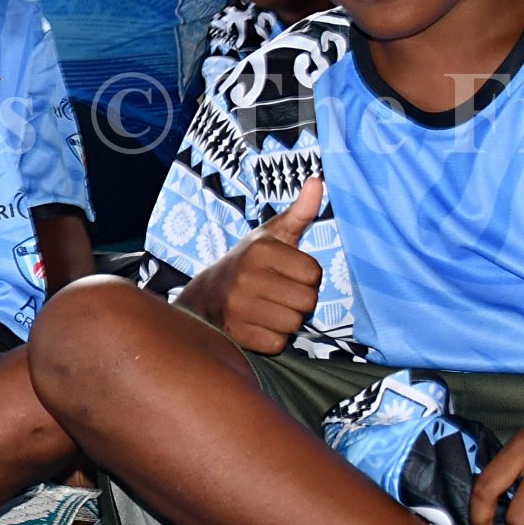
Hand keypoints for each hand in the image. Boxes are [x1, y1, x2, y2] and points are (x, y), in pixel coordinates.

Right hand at [179, 179, 323, 353]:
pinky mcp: (236, 333)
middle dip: (298, 301)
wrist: (204, 296)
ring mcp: (239, 306)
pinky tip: (256, 324)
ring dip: (285, 321)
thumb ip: (299, 213)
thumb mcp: (271, 236)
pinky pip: (277, 343)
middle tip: (277, 294)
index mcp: (261, 250)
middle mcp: (247, 276)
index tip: (286, 274)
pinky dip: (271, 339)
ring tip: (267, 309)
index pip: (314, 274)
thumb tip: (318, 180)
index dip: (306, 277)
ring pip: (293, 324)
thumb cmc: (248, 264)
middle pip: (307, 301)